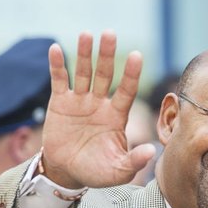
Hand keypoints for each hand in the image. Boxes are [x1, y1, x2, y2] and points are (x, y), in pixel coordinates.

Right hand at [41, 31, 156, 189]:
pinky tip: (56, 49)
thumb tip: (151, 152)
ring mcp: (80, 101)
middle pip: (105, 75)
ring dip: (84, 54)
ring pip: (83, 73)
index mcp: (117, 116)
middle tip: (110, 34)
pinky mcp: (60, 103)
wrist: (67, 173)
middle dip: (107, 55)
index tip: (136, 55)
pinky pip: (60, 80)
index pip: (126, 91)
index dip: (130, 74)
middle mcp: (100, 104)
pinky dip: (58, 65)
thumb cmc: (97, 171)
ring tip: (86, 35)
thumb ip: (134, 161)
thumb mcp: (118, 171)